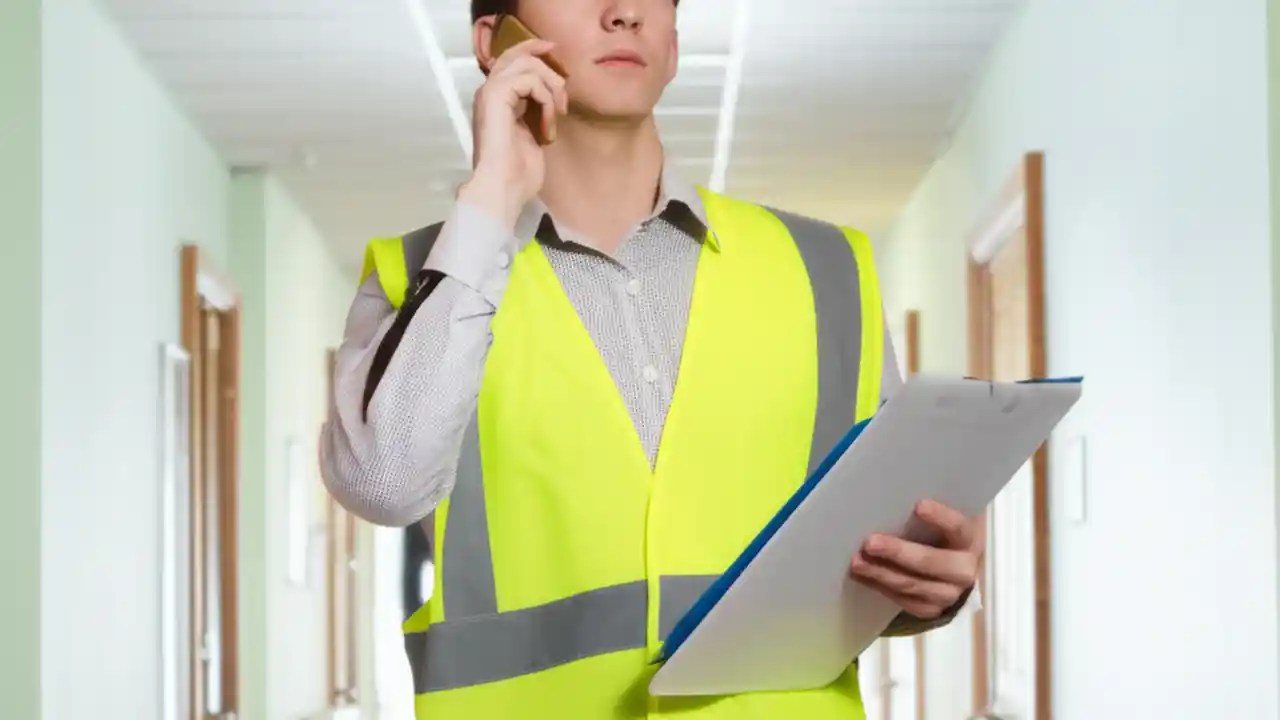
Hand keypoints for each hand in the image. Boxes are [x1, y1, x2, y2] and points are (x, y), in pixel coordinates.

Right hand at [459, 38, 568, 228]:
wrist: (502, 189)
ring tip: (557, 113)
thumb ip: (536, 112)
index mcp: (497, 101)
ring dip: (551, 86)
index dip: (534, 53)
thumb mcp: (533, 136)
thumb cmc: (517, 174)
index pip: (513, 62)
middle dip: (545, 61)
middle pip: (517, 53)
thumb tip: (552, 99)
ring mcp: (490, 92)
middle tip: (563, 86)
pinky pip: (529, 80)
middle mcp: (489, 92)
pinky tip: (546, 125)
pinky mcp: (495, 96)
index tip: (556, 56)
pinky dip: (546, 100)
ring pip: (526, 63)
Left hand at [849, 499, 983, 618]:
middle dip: (899, 553)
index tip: (918, 505)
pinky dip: (880, 587)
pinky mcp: (932, 610)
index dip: (940, 517)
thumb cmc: (943, 532)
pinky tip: (861, 575)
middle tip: (869, 542)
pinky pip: (904, 601)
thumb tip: (893, 486)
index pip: (958, 527)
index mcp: (970, 539)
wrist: (958, 568)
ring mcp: (949, 594)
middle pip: (932, 563)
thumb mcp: (945, 517)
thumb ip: (929, 508)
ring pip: (914, 585)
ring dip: (882, 573)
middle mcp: (964, 570)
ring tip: (856, 561)